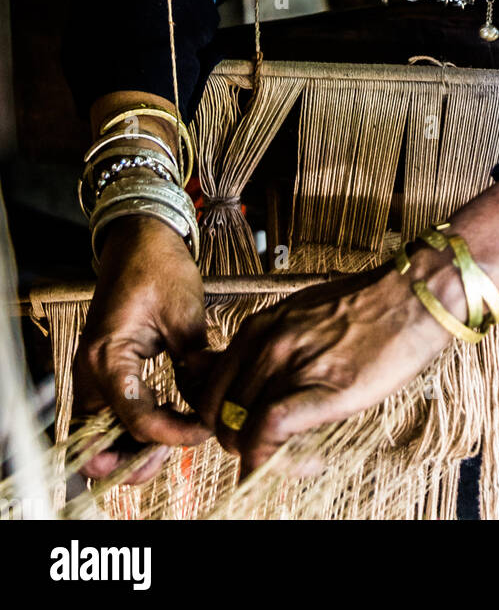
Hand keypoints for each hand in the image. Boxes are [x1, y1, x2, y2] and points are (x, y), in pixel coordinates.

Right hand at [73, 215, 211, 482]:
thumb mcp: (185, 314)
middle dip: (141, 456)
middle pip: (105, 440)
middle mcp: (91, 372)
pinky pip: (111, 413)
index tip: (207, 429)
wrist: (139, 239)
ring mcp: (93, 374)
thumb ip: (196, 362)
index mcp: (108, 358)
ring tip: (178, 437)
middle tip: (184, 445)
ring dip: (135, 445)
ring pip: (103, 432)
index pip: (136, 419)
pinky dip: (133, 425)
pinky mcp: (103, 371)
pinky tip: (168, 416)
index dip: (174, 433)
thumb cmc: (159, 267)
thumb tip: (212, 399)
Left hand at [198, 255, 461, 475]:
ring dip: (254, 454)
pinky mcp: (325, 388)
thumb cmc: (365, 304)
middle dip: (234, 440)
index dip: (219, 418)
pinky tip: (279, 466)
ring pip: (241, 425)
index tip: (238, 431)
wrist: (413, 295)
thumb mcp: (302, 312)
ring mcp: (294, 364)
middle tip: (260, 450)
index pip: (211, 385)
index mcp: (260, 326)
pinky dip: (265, 456)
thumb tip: (254, 380)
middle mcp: (268, 344)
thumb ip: (271, 343)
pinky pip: (271, 428)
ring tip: (283, 458)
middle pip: (220, 411)